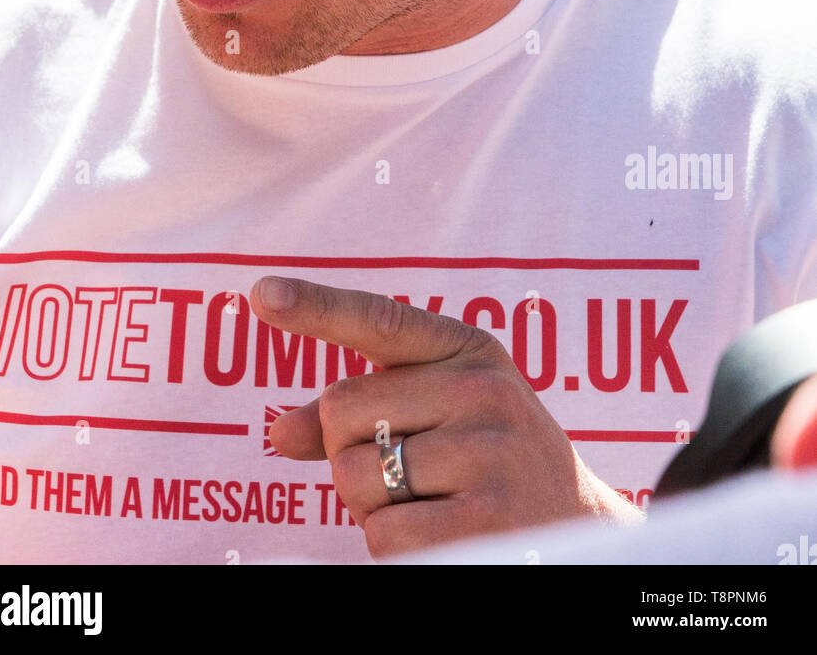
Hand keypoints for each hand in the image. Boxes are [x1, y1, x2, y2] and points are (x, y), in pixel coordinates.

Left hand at [249, 276, 642, 557]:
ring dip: (371, 505)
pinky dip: (390, 546)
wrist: (576, 527)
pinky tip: (438, 533)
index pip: (379, 319)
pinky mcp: (486, 521)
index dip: (316, 305)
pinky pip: (382, 534)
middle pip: (342, 412)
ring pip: (354, 477)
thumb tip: (278, 429)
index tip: (261, 292)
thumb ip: (361, 411)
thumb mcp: (439, 414)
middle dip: (349, 451)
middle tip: (402, 470)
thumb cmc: (489, 461)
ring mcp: (488, 454)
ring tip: (428, 502)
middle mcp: (482, 391)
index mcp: (469, 351)